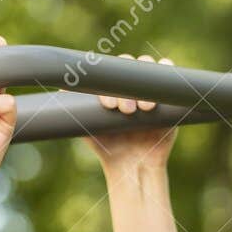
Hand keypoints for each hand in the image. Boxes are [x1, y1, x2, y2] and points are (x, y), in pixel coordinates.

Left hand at [84, 54, 177, 174]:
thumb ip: (78, 110)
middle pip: (129, 67)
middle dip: (127, 88)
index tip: (108, 106)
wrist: (133, 165)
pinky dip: (167, 69)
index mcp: (111, 87)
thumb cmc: (109, 146)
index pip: (109, 71)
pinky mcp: (167, 93)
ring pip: (148, 68)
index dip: (108, 84)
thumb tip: (62, 88)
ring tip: (144, 108)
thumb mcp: (89, 128)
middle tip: (125, 110)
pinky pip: (169, 73)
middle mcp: (130, 84)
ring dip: (146, 82)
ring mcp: (149, 87)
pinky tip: (164, 73)